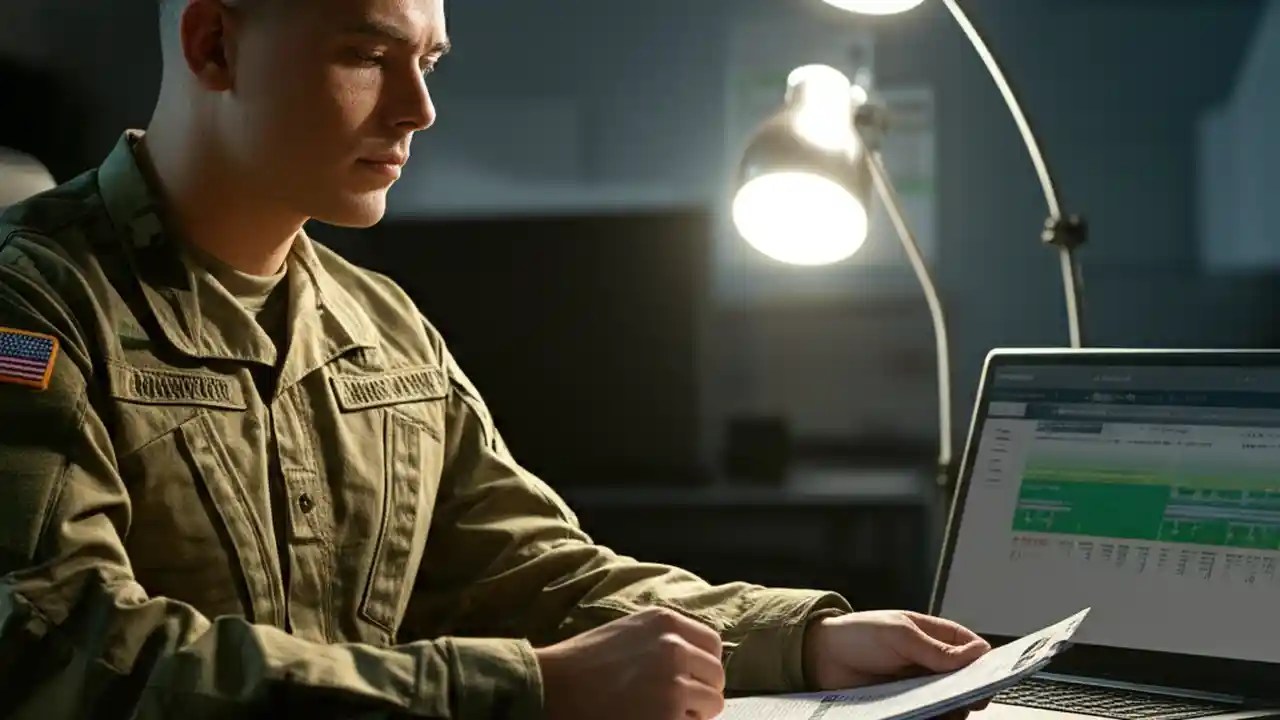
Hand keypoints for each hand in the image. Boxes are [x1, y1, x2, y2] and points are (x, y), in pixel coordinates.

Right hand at [534, 607, 725, 719]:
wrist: (551, 688)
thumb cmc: (581, 663)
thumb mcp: (628, 632)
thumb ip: (664, 640)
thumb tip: (694, 661)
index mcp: (665, 622)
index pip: (713, 644)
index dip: (704, 665)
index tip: (694, 678)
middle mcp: (675, 648)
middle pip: (716, 676)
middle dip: (702, 692)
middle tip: (676, 704)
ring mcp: (674, 684)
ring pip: (712, 704)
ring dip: (693, 713)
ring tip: (660, 713)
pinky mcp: (669, 716)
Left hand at [804, 611, 992, 717]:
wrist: (822, 657)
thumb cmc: (859, 634)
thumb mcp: (900, 635)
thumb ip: (936, 649)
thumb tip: (977, 654)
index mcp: (934, 637)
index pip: (972, 649)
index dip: (985, 662)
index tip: (993, 676)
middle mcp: (931, 663)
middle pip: (965, 681)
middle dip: (971, 690)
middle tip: (969, 700)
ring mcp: (919, 686)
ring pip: (950, 703)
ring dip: (953, 708)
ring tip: (948, 710)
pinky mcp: (906, 705)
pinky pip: (929, 715)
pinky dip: (934, 717)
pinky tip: (933, 717)